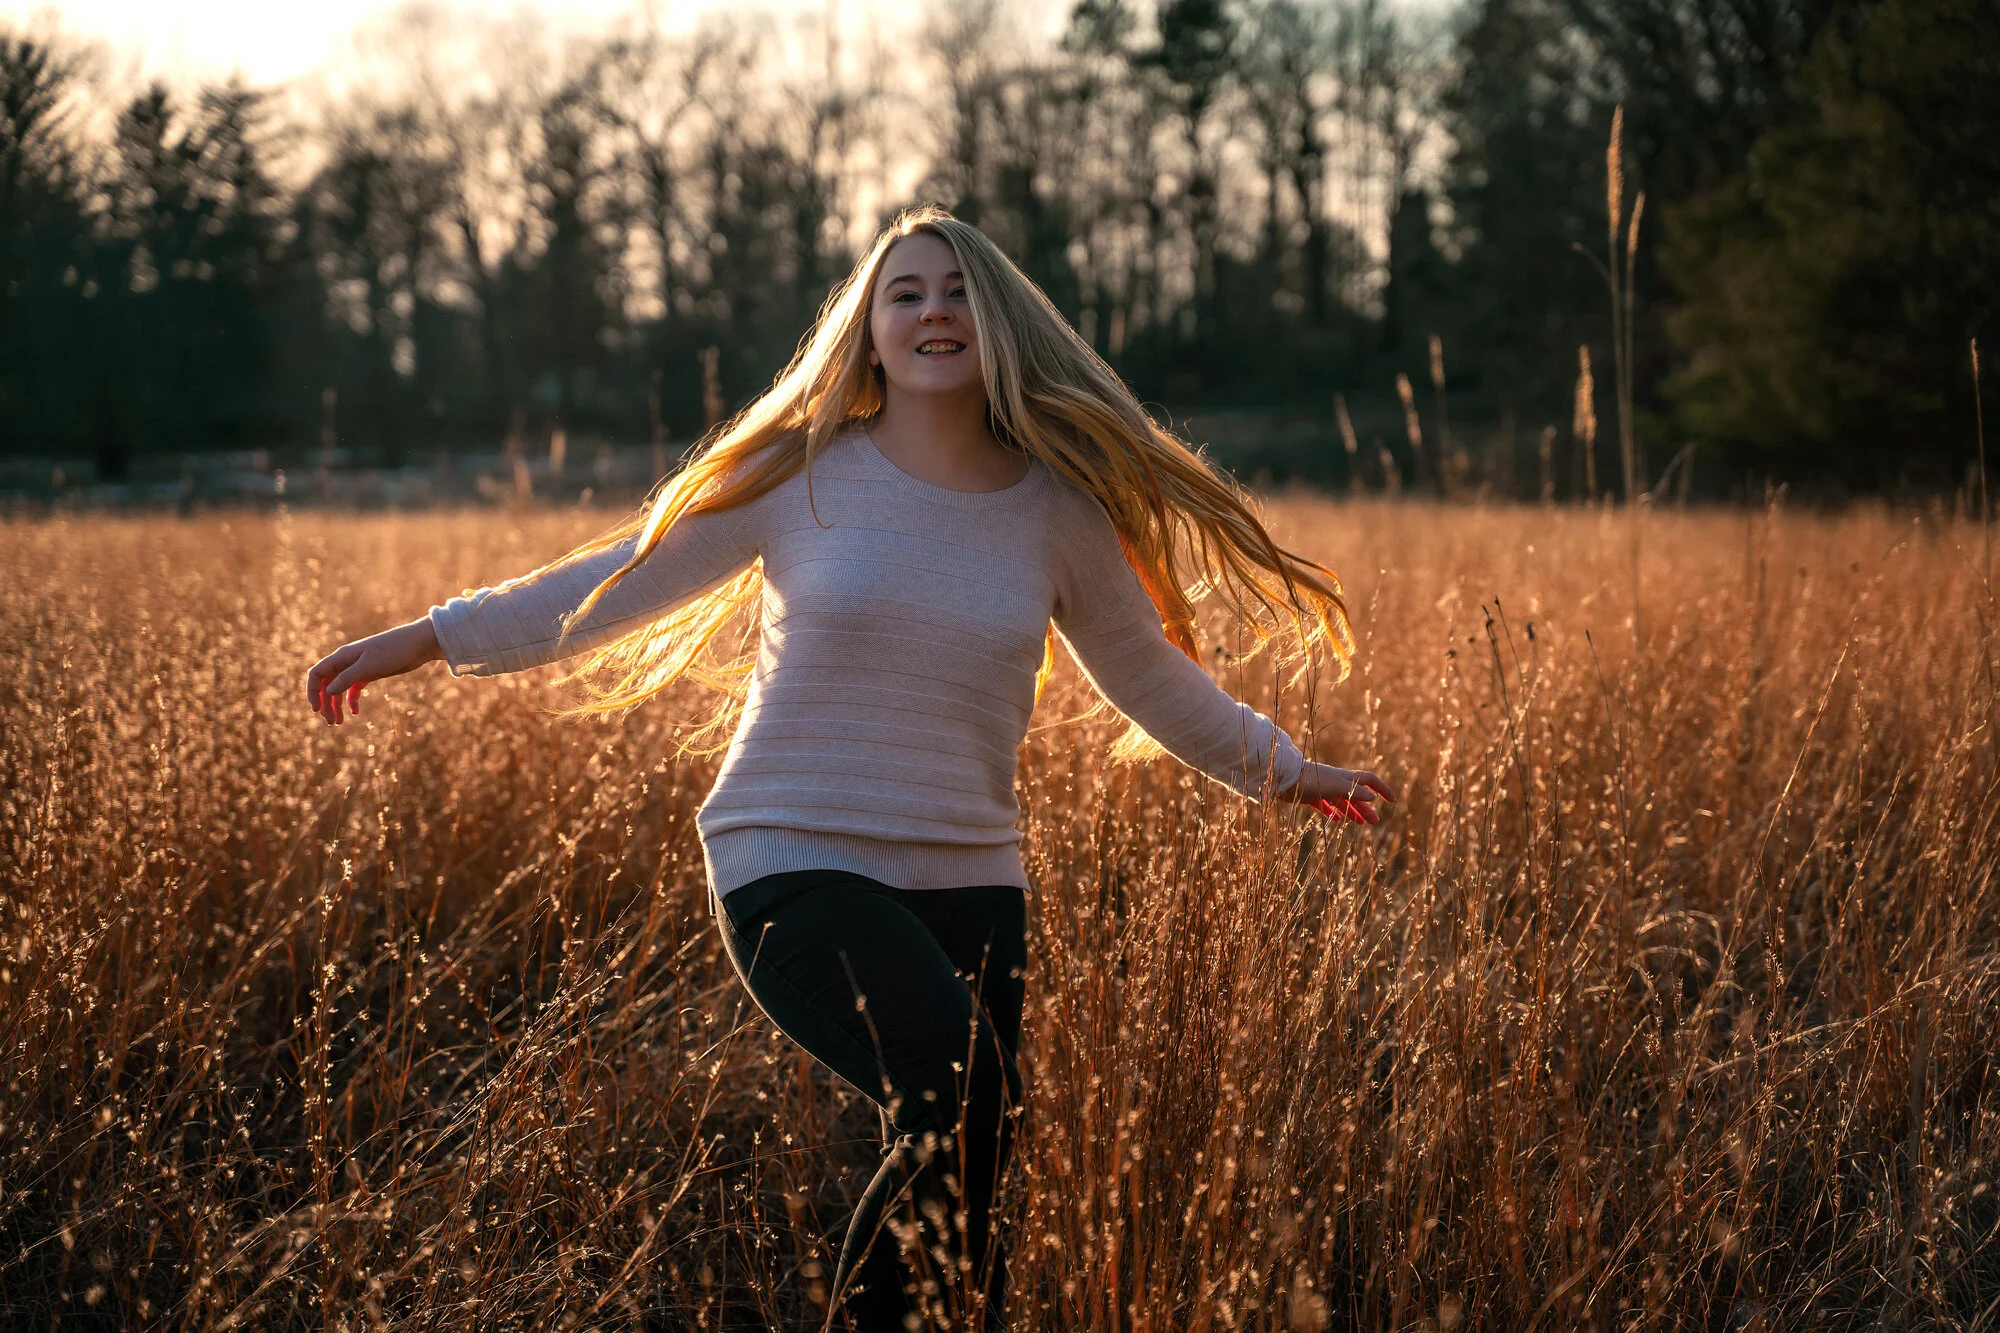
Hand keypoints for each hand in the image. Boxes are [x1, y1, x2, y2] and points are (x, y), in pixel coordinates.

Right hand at [305, 616, 442, 724]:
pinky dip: (352, 701)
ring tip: (338, 722)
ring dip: (336, 705)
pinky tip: (356, 712)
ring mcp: (357, 668)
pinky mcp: (369, 673)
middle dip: (325, 703)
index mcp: (341, 657)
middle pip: (326, 684)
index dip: (312, 692)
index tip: (317, 710)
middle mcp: (346, 662)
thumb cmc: (393, 651)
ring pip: (339, 688)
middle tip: (331, 722)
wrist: (418, 644)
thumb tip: (327, 691)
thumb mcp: (369, 666)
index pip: (316, 675)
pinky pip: (354, 689)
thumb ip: (347, 678)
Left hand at [1273, 762, 1398, 824]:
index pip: (1369, 781)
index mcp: (1345, 778)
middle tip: (1375, 822)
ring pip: (1342, 801)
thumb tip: (1373, 797)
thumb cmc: (1313, 780)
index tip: (1392, 800)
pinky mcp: (1310, 795)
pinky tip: (1336, 820)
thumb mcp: (1337, 787)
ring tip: (1361, 824)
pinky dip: (1332, 812)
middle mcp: (1336, 782)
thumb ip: (1354, 792)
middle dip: (1367, 808)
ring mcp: (1323, 788)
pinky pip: (1325, 805)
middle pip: (1356, 795)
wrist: (1285, 778)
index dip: (1382, 789)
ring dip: (1352, 812)